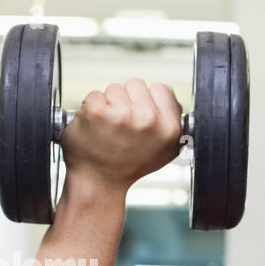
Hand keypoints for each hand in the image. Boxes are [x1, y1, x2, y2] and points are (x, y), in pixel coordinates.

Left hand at [61, 79, 182, 194]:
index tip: (142, 116)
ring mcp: (122, 114)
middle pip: (137, 84)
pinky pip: (95, 95)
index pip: (162, 88)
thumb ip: (171, 122)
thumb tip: (172, 101)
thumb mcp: (165, 150)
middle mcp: (148, 120)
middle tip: (124, 125)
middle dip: (128, 99)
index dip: (150, 100)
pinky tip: (96, 127)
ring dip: (110, 104)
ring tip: (110, 128)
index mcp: (169, 128)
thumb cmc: (130, 166)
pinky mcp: (97, 111)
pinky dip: (92, 108)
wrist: (100, 182)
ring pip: (114, 88)